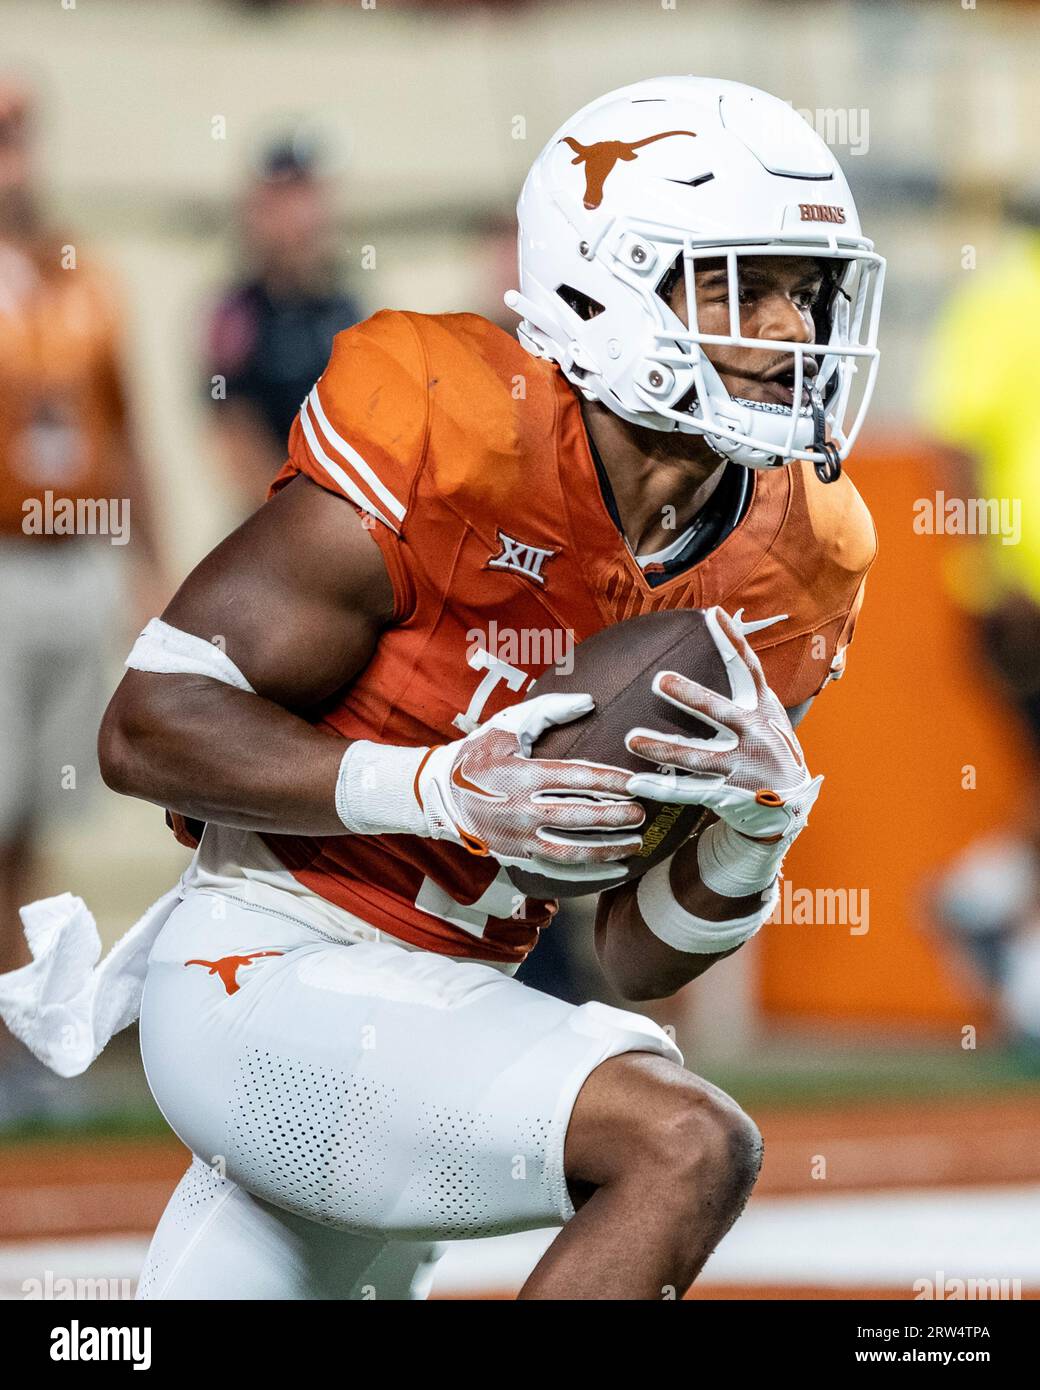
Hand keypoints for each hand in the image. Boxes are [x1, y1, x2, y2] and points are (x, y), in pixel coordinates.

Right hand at [417, 693, 644, 880]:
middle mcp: (518, 810)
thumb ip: (549, 710)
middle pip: (576, 817)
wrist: (441, 794)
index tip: (634, 781)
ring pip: (570, 850)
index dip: (608, 780)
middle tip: (641, 812)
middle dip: (614, 816)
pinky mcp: (517, 857)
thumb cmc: (480, 754)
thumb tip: (590, 702)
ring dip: (608, 849)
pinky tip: (616, 870)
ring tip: (636, 843)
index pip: (574, 779)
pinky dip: (590, 874)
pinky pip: (558, 871)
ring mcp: (517, 838)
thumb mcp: (508, 724)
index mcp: (519, 776)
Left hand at [624, 606, 821, 841]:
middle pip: (719, 712)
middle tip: (659, 679)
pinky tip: (634, 782)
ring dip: (662, 748)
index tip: (712, 613)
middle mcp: (755, 735)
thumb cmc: (771, 751)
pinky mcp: (728, 794)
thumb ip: (747, 689)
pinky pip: (688, 791)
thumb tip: (728, 641)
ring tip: (631, 738)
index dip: (731, 640)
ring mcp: (742, 766)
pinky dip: (660, 788)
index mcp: (762, 710)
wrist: (793, 807)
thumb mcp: (768, 716)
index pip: (748, 669)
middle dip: (690, 696)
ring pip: (697, 756)